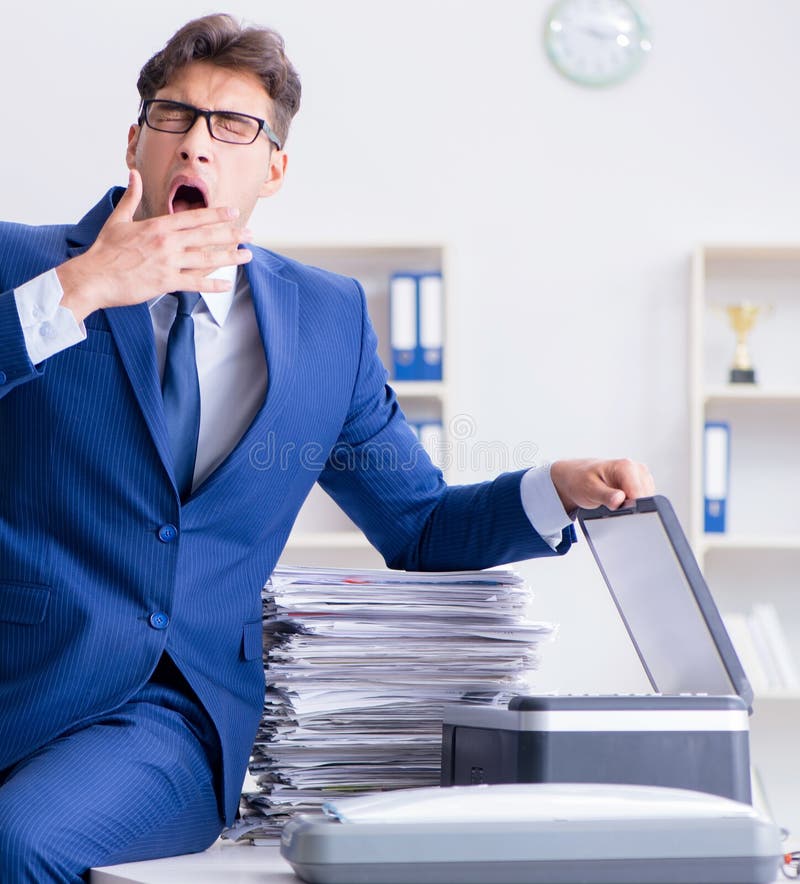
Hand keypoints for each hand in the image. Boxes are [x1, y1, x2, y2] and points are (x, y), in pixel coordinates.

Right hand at [57, 170, 252, 321]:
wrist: (92, 277)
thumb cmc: (104, 251)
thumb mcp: (117, 219)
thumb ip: (131, 197)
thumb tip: (133, 174)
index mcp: (157, 226)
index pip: (193, 218)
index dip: (216, 215)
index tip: (234, 213)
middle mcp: (167, 243)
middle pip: (206, 236)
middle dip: (231, 234)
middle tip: (251, 234)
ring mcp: (168, 263)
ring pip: (206, 259)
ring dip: (230, 257)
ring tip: (247, 255)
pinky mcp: (166, 282)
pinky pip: (194, 283)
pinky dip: (212, 284)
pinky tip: (226, 283)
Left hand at [550, 457, 654, 513]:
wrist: (577, 476)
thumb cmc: (581, 480)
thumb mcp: (589, 490)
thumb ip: (605, 496)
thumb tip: (620, 501)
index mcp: (626, 467)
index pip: (639, 494)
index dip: (632, 507)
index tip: (622, 514)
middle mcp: (637, 469)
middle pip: (645, 498)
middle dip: (632, 507)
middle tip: (612, 506)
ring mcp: (641, 476)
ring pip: (646, 501)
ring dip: (632, 506)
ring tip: (613, 501)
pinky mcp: (642, 484)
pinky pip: (643, 500)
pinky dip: (632, 504)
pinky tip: (619, 501)